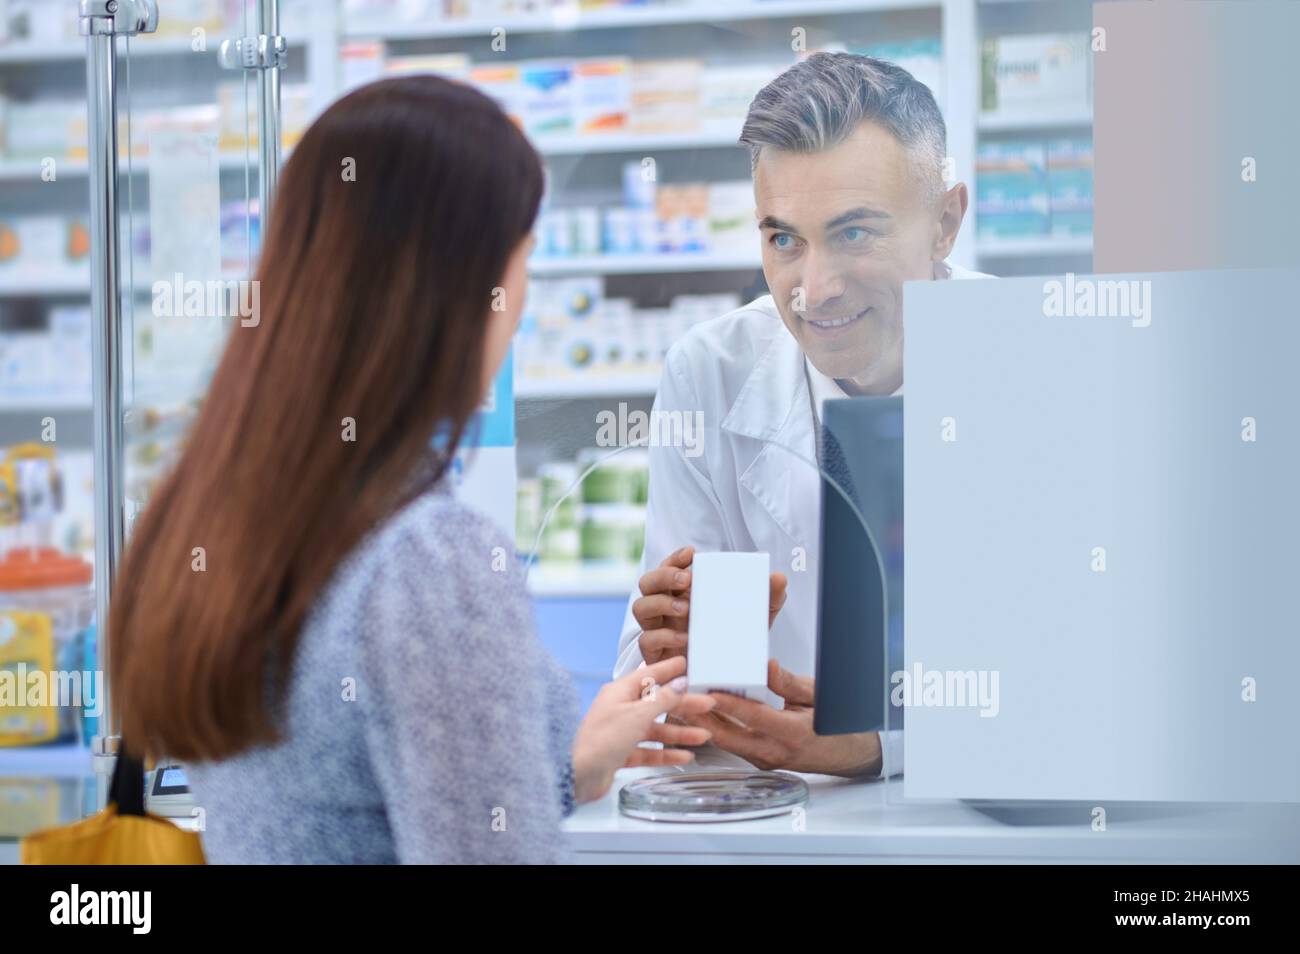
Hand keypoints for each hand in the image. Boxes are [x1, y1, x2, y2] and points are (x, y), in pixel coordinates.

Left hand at [571, 656, 717, 803]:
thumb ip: (662, 699)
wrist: (577, 775)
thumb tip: (680, 683)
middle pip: (657, 704)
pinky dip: (666, 753)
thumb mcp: (637, 715)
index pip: (649, 675)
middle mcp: (619, 709)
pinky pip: (649, 750)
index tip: (686, 665)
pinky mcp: (620, 753)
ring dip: (679, 733)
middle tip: (706, 703)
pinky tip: (683, 756)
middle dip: (682, 705)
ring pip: (655, 729)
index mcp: (619, 692)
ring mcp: (620, 732)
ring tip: (702, 735)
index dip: (669, 670)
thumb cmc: (600, 740)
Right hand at [633, 545, 788, 664]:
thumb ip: (768, 598)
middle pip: (647, 583)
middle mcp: (665, 609)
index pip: (669, 568)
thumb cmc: (735, 641)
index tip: (691, 553)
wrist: (726, 680)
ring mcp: (658, 630)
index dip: (674, 558)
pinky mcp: (656, 655)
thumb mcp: (755, 618)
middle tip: (688, 580)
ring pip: (640, 607)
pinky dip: (664, 636)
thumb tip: (779, 577)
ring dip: (660, 603)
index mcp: (683, 594)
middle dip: (664, 576)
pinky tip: (685, 637)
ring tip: (686, 608)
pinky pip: (647, 641)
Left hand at [681, 660, 882, 777]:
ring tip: (681, 703)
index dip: (728, 702)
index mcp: (792, 732)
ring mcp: (766, 759)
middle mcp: (775, 751)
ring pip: (726, 742)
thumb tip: (766, 666)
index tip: (706, 688)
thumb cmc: (836, 724)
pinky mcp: (760, 761)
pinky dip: (716, 729)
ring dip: (703, 723)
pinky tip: (702, 714)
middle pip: (728, 735)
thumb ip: (787, 682)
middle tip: (679, 696)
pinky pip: (733, 745)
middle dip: (701, 716)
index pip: (753, 716)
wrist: (850, 755)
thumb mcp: (816, 695)